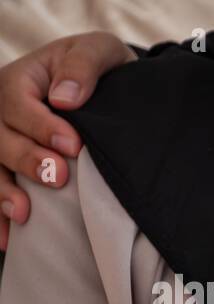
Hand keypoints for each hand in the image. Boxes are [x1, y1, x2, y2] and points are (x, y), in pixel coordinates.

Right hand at [0, 31, 133, 248]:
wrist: (104, 90)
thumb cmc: (100, 71)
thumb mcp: (99, 53)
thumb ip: (84, 67)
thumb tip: (65, 98)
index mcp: (20, 80)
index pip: (17, 101)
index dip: (41, 125)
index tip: (73, 145)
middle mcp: (1, 110)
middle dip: (26, 159)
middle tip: (58, 177)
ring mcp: (1, 140)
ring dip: (2, 191)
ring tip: (24, 212)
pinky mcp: (7, 168)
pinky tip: (7, 240)